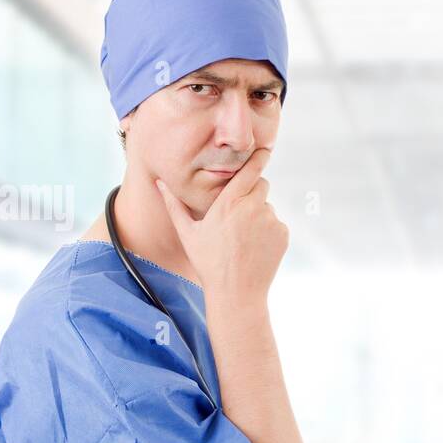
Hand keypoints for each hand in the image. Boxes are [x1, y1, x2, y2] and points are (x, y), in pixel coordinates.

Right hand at [155, 146, 287, 302]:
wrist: (236, 293)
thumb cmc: (208, 263)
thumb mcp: (188, 234)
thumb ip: (174, 205)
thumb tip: (160, 183)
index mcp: (229, 203)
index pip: (250, 170)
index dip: (258, 158)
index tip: (264, 149)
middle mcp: (253, 208)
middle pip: (261, 184)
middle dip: (252, 192)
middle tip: (238, 215)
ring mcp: (271, 221)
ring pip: (267, 207)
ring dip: (259, 215)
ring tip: (244, 240)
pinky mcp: (283, 234)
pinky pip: (277, 224)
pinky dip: (269, 232)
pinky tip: (255, 248)